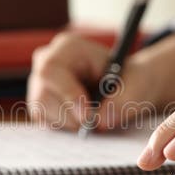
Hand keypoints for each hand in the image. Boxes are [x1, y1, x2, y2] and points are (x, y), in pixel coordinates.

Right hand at [27, 32, 154, 130]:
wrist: (128, 86)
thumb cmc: (131, 81)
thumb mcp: (134, 88)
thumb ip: (119, 103)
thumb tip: (101, 121)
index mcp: (68, 48)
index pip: (52, 70)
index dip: (67, 94)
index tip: (87, 116)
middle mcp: (47, 62)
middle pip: (43, 94)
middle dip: (68, 115)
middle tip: (91, 126)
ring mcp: (40, 82)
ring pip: (41, 110)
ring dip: (68, 123)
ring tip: (91, 119)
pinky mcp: (40, 102)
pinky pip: (44, 120)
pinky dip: (64, 126)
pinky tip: (81, 119)